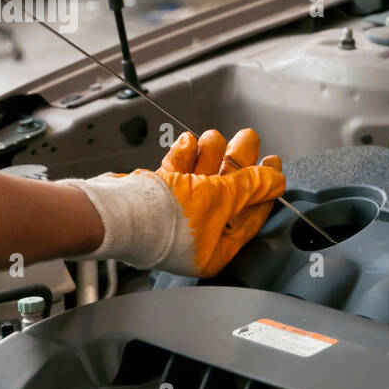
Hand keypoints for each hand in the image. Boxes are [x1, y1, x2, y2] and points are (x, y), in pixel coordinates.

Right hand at [66, 127, 285, 277]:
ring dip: (209, 155)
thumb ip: (250, 187)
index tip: (273, 165)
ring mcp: (173, 219)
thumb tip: (274, 180)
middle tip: (248, 139)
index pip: (250, 218)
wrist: (115, 212)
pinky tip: (189, 142)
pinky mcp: (153, 201)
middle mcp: (194, 238)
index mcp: (214, 251)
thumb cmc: (165, 219)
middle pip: (226, 196)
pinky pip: (177, 177)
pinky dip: (183, 158)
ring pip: (201, 181)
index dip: (265, 190)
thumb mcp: (220, 198)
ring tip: (216, 136)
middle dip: (237, 163)